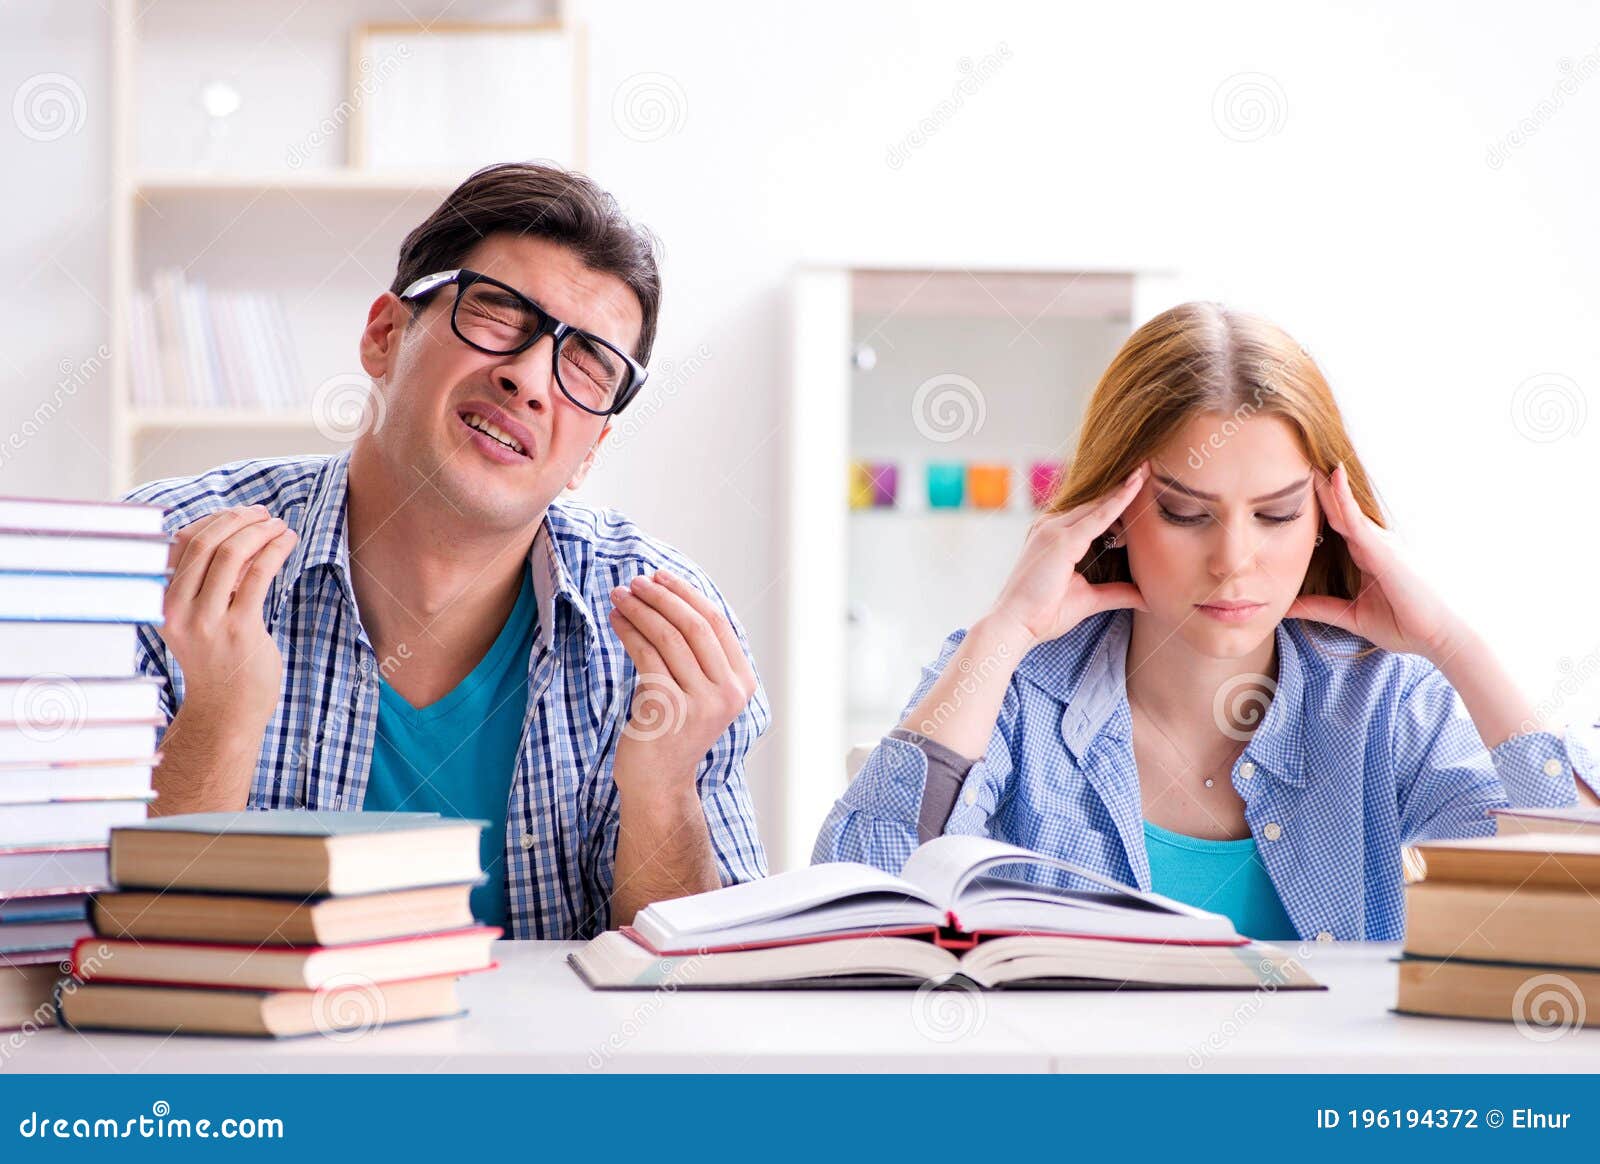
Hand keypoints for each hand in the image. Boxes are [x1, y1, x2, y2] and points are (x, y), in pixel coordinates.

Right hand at [160, 505, 298, 730]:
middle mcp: (178, 610)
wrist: (227, 710)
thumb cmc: (218, 660)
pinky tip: (288, 541)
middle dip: (238, 520)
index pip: (181, 544)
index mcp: (162, 603)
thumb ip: (206, 583)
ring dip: (260, 532)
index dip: (213, 520)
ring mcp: (207, 621)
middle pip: (205, 544)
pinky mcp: (239, 630)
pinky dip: (275, 550)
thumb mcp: (197, 619)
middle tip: (264, 514)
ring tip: (280, 526)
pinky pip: (258, 575)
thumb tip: (235, 535)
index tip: (241, 513)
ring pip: (231, 555)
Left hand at [607, 570, 757, 796]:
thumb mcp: (698, 690)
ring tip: (618, 595)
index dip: (687, 594)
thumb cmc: (672, 729)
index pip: (717, 623)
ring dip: (640, 609)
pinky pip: (646, 656)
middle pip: (694, 626)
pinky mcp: (670, 709)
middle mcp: (728, 692)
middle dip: (662, 596)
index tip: (659, 577)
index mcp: (741, 683)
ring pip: (668, 637)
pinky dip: (629, 631)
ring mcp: (701, 702)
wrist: (658, 781)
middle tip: (634, 581)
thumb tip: (670, 595)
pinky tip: (615, 620)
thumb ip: (697, 653)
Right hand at [987, 461, 1149, 649]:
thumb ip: (1117, 592)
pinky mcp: (1061, 539)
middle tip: (1148, 468)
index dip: (1114, 498)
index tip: (1138, 483)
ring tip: (1148, 470)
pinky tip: (1136, 486)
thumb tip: (1148, 598)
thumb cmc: (1043, 614)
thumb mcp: (1088, 599)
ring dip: (1124, 488)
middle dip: (1122, 486)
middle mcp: (1050, 526)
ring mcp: (1053, 529)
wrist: (1014, 624)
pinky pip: (1098, 516)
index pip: (1090, 512)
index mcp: (1053, 535)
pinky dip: (1119, 501)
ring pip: (1097, 504)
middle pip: (1095, 502)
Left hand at [1287, 464, 1459, 657]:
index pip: (1334, 524)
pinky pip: (1358, 519)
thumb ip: (1318, 607)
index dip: (1315, 506)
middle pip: (1337, 509)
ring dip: (1327, 483)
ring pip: (1346, 507)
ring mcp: (1380, 543)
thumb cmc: (1403, 625)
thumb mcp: (1349, 615)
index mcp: (1365, 555)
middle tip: (1291, 460)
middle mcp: (1373, 543)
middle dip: (1317, 486)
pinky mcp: (1384, 549)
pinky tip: (1332, 478)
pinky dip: (1344, 499)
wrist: (1439, 636)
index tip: (1288, 488)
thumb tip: (1284, 607)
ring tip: (1304, 456)